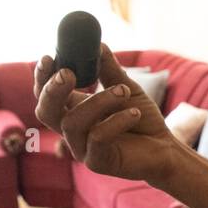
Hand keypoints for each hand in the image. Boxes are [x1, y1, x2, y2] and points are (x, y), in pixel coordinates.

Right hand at [33, 44, 178, 183]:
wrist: (165, 148)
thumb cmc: (141, 118)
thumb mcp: (126, 88)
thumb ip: (110, 69)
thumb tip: (98, 44)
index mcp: (73, 109)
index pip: (46, 93)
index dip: (43, 77)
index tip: (49, 57)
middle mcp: (72, 129)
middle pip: (45, 111)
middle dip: (52, 91)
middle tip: (68, 73)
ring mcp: (82, 148)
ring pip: (73, 122)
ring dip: (99, 101)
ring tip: (124, 91)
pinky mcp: (97, 162)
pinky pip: (97, 138)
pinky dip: (116, 121)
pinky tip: (134, 113)